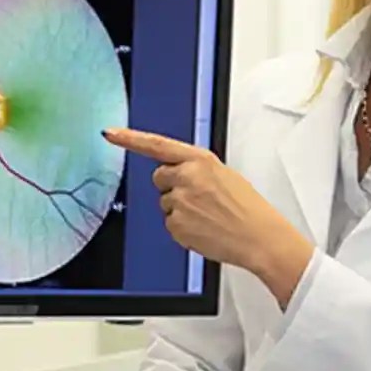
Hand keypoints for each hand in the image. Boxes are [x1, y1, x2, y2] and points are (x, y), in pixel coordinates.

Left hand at [102, 127, 314, 306]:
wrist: (259, 236)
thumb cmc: (248, 207)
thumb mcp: (225, 175)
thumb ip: (197, 170)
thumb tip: (177, 174)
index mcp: (200, 160)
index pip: (157, 145)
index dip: (130, 139)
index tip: (111, 133)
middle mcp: (187, 178)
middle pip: (159, 178)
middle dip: (172, 186)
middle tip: (198, 198)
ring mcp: (179, 202)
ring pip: (165, 204)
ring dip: (181, 210)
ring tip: (208, 216)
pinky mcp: (176, 226)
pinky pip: (170, 224)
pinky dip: (184, 228)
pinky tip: (204, 229)